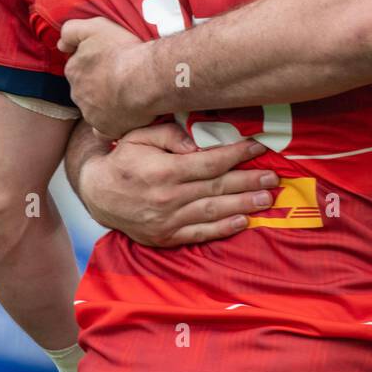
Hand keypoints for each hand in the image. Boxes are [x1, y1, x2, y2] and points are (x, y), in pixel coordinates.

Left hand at [58, 17, 147, 137]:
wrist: (144, 79)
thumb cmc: (123, 51)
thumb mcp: (94, 26)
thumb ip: (71, 31)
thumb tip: (60, 45)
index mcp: (74, 70)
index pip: (78, 68)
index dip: (95, 64)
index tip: (111, 61)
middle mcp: (77, 94)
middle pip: (86, 90)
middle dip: (99, 85)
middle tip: (122, 78)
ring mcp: (91, 113)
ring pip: (94, 109)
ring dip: (106, 104)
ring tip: (129, 95)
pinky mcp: (106, 129)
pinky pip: (104, 131)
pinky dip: (111, 126)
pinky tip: (124, 118)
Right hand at [70, 121, 278, 246]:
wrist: (97, 194)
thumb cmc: (124, 159)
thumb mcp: (138, 136)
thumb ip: (168, 134)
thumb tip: (195, 144)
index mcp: (164, 170)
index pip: (209, 162)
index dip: (237, 154)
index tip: (258, 146)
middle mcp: (168, 198)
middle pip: (217, 188)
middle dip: (248, 181)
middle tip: (274, 177)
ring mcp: (168, 220)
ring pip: (213, 212)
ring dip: (243, 205)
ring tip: (267, 199)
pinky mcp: (166, 237)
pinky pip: (200, 233)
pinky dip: (223, 229)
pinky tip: (243, 221)